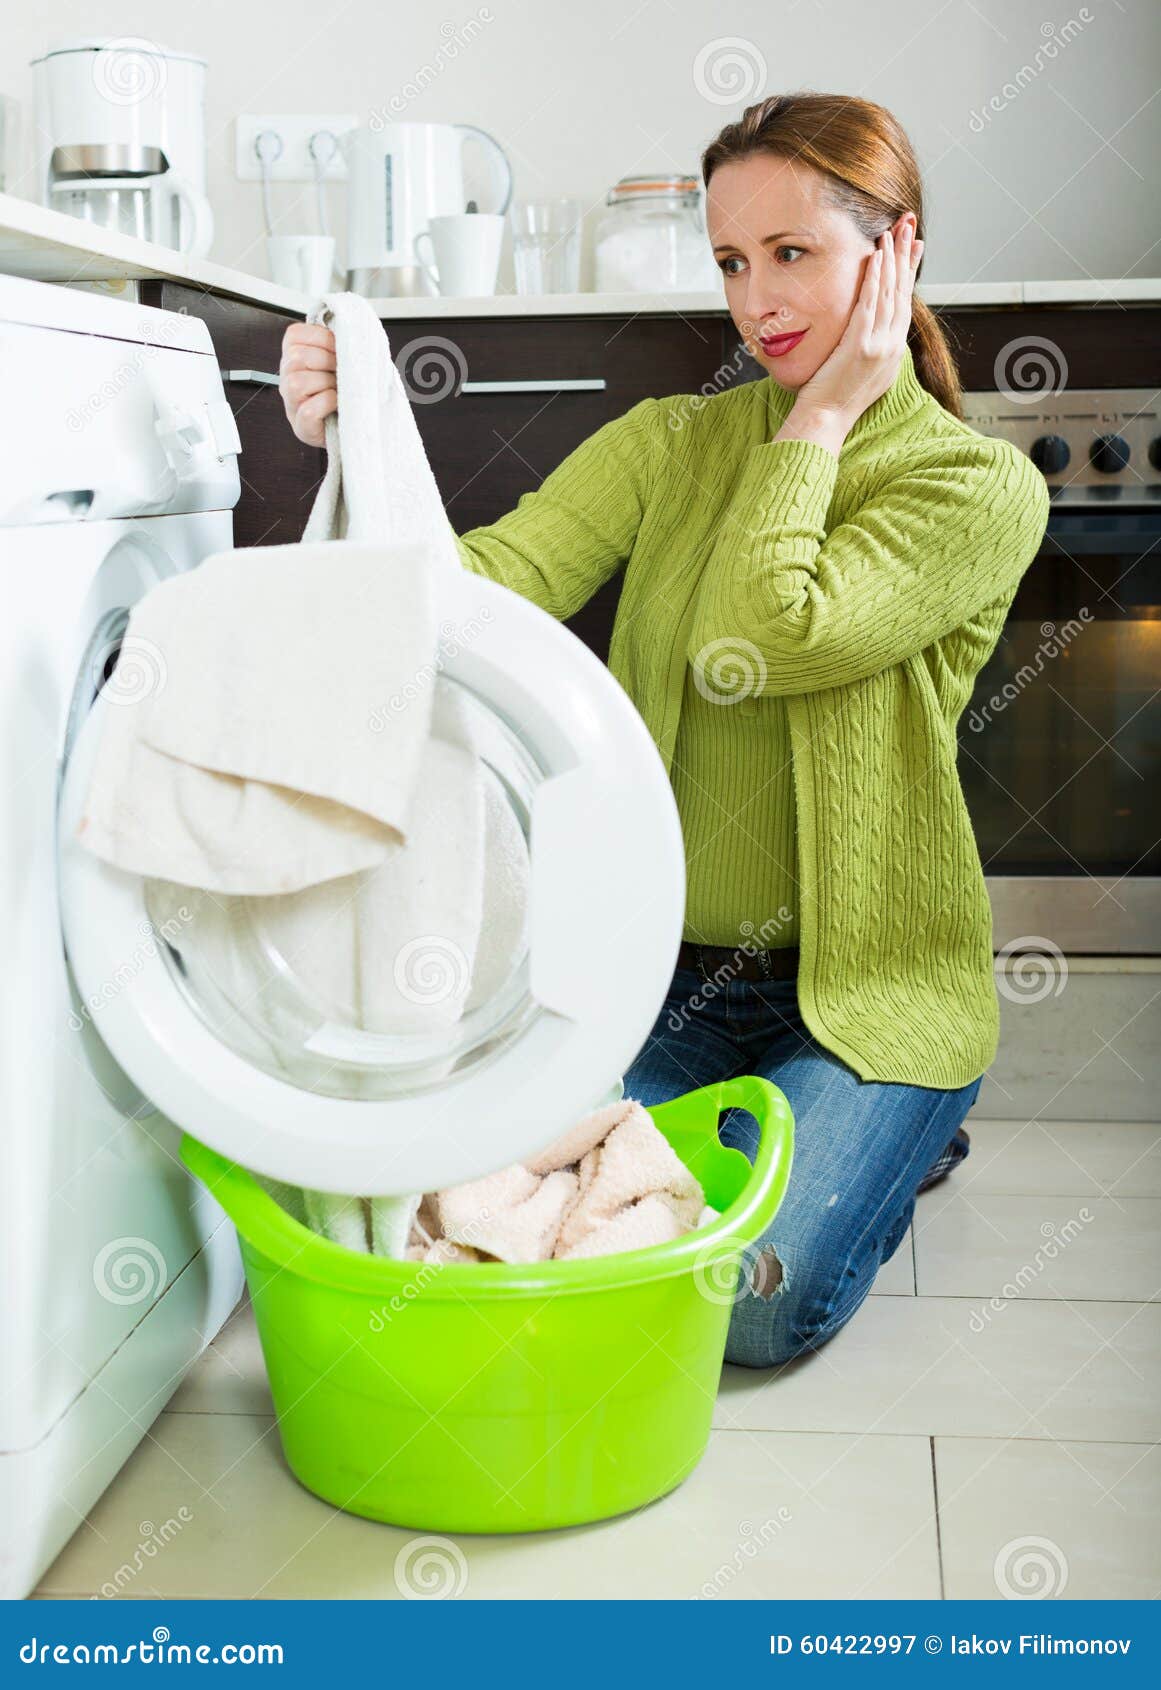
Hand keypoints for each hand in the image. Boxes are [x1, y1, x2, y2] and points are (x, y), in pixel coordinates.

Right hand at [279, 322, 336, 447]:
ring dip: (326, 383)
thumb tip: (348, 328)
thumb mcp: (341, 359)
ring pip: (298, 383)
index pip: (294, 335)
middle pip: (296, 357)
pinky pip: (309, 410)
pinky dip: (327, 403)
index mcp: (293, 358)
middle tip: (341, 371)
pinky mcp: (302, 427)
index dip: (322, 337)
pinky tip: (337, 403)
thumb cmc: (346, 390)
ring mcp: (291, 404)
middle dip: (326, 361)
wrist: (354, 423)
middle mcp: (287, 379)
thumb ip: (337, 342)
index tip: (338, 348)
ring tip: (339, 389)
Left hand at [790, 219, 923, 429]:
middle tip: (909, 226)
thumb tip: (874, 334)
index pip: (905, 302)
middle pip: (903, 291)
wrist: (826, 421)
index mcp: (893, 351)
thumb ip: (872, 350)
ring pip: (890, 293)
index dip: (909, 271)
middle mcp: (892, 346)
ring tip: (892, 231)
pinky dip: (875, 277)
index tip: (914, 246)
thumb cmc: (834, 400)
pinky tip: (876, 256)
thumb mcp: (863, 373)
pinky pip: (870, 303)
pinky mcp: (861, 345)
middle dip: (906, 255)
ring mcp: (879, 345)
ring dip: (892, 258)